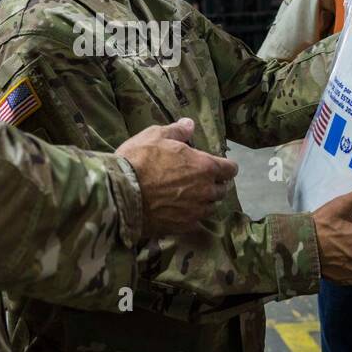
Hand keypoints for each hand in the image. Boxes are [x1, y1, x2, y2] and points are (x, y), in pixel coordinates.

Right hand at [116, 118, 238, 238]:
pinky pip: (195, 223)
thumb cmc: (139, 159)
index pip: (230, 169)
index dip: (225, 166)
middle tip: (202, 180)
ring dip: (205, 202)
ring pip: (210, 208)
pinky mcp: (183, 227)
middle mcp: (206, 191)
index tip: (218, 166)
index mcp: (205, 167)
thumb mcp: (156, 135)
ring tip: (192, 197)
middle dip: (215, 184)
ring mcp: (195, 212)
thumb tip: (190, 124)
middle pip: (222, 190)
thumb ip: (177, 131)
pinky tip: (180, 213)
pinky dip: (191, 217)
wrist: (121, 194)